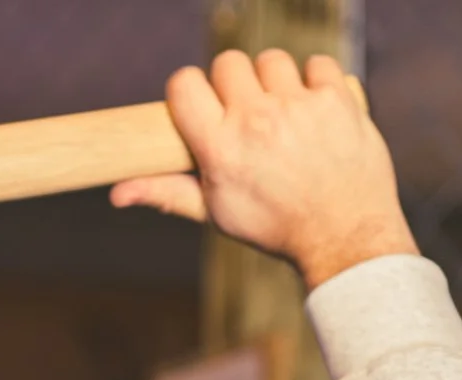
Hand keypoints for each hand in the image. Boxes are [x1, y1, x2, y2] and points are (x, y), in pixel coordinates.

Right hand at [111, 49, 417, 291]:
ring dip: (274, 81)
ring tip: (284, 113)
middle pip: (227, 62)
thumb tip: (117, 194)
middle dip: (235, 85)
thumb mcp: (217, 214)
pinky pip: (317, 64)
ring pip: (271, 59)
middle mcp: (256, 122)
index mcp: (220, 148)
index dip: (192, 90)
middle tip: (249, 114)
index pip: (185, 83)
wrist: (344, 238)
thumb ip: (167, 193)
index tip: (206, 105)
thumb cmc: (275, 226)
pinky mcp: (337, 99)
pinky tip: (314, 109)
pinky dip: (315, 81)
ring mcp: (299, 108)